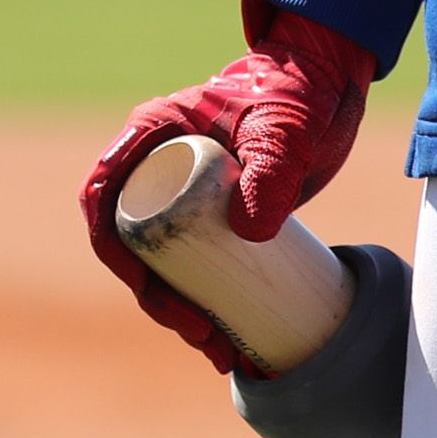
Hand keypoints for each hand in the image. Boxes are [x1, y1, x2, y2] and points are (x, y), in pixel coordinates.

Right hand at [78, 0, 374, 372]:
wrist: (331, 85)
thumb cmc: (298, 91)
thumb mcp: (284, 127)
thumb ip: (270, 166)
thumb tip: (248, 231)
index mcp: (153, 131)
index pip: (105, 193)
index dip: (112, 247)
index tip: (143, 286)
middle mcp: (161, 165)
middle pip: (134, 244)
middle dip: (158, 300)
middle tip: (201, 333)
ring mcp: (187, 195)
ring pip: (165, 264)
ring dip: (181, 313)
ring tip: (223, 352)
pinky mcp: (217, 217)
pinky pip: (198, 267)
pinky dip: (207, 306)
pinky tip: (230, 341)